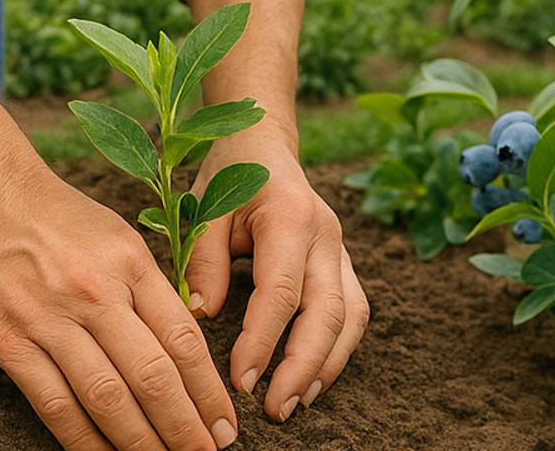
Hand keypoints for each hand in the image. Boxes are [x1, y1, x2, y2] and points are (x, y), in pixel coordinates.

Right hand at [0, 172, 237, 450]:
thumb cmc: (64, 220)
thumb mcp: (122, 239)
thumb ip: (153, 291)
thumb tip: (188, 349)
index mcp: (132, 265)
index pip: (182, 341)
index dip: (208, 390)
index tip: (224, 422)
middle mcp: (95, 294)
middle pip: (152, 375)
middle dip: (184, 425)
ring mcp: (49, 319)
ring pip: (106, 397)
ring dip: (141, 441)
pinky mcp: (8, 341)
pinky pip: (53, 403)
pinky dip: (83, 439)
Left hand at [184, 131, 369, 421]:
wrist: (263, 143)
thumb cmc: (228, 176)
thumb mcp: (204, 209)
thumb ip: (203, 260)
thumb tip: (202, 316)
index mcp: (290, 216)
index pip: (282, 291)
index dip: (264, 341)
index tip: (241, 381)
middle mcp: (325, 234)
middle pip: (327, 312)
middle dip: (303, 367)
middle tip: (274, 411)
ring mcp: (341, 249)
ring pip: (350, 317)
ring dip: (326, 365)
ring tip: (295, 403)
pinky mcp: (343, 264)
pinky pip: (352, 312)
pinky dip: (337, 350)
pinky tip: (312, 379)